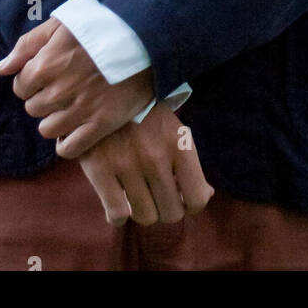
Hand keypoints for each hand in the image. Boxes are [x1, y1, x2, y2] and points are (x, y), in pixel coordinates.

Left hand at [0, 17, 155, 155]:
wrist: (144, 35)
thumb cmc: (99, 25)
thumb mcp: (59, 25)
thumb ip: (26, 47)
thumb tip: (0, 68)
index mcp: (46, 65)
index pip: (21, 86)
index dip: (32, 80)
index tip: (49, 74)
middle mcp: (59, 91)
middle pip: (34, 108)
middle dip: (44, 98)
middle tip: (64, 87)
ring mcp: (80, 110)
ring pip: (48, 129)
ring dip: (55, 119)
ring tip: (72, 105)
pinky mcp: (101, 124)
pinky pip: (69, 149)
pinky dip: (68, 144)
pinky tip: (77, 129)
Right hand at [77, 101, 214, 225]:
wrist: (104, 90)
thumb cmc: (145, 115)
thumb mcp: (175, 130)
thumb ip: (190, 163)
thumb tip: (207, 195)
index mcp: (179, 144)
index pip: (197, 199)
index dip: (190, 204)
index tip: (180, 196)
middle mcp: (155, 156)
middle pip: (171, 213)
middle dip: (166, 208)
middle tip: (157, 195)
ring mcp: (126, 164)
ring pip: (145, 217)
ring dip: (142, 210)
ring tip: (137, 194)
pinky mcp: (100, 170)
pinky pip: (116, 215)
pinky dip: (117, 215)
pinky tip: (117, 201)